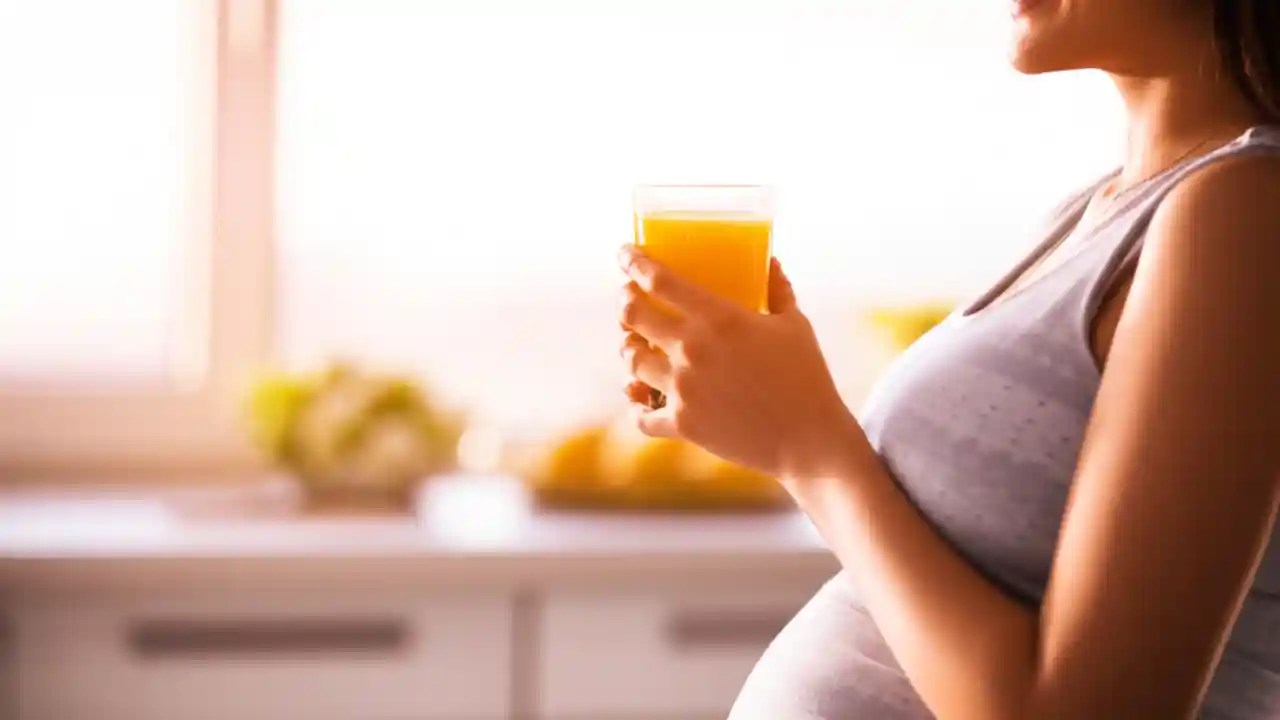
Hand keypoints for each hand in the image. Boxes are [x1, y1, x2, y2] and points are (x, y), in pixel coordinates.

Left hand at [616, 246, 862, 478]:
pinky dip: (636, 404)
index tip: (624, 254)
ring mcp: (683, 389)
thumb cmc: (807, 377)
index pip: (659, 280)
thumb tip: (771, 261)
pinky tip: (638, 396)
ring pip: (631, 360)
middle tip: (628, 298)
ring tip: (636, 344)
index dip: (634, 262)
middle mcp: (692, 349)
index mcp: (719, 318)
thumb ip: (777, 289)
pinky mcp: (682, 424)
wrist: (809, 439)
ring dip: (629, 348)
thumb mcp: (795, 325)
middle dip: (624, 302)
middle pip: (633, 315)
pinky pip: (640, 413)